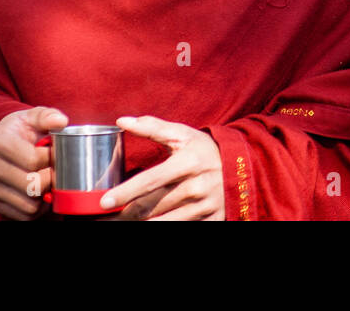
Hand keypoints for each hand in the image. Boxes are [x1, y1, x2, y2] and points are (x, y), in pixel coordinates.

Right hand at [0, 106, 67, 219]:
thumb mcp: (35, 116)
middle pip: (30, 184)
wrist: (8, 141)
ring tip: (48, 179)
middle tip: (56, 169)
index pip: (32, 159)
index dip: (51, 158)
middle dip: (51, 178)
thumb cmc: (24, 130)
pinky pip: (23, 215)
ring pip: (28, 203)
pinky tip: (41, 192)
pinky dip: (38, 207)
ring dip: (45, 195)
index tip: (55, 152)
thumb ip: (48, 116)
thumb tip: (60, 122)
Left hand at [100, 115, 224, 219]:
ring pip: (162, 223)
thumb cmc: (206, 149)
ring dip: (139, 225)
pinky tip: (149, 225)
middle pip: (151, 207)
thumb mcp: (183, 134)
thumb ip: (152, 128)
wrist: (244, 166)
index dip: (125, 193)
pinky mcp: (211, 221)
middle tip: (106, 217)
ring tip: (122, 223)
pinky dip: (163, 228)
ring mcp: (205, 207)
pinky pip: (181, 228)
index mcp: (188, 163)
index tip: (105, 202)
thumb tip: (121, 121)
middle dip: (124, 215)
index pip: (150, 181)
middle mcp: (197, 187)